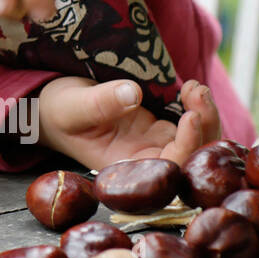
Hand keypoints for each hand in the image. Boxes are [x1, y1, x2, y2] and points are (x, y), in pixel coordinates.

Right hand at [35, 76, 222, 170]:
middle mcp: (145, 164)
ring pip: (199, 144)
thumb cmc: (56, 111)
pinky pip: (192, 127)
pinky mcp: (161, 131)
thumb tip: (132, 93)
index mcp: (124, 170)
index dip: (186, 146)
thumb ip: (99, 103)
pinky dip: (198, 109)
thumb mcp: (70, 106)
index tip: (189, 115)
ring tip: (194, 87)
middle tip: (197, 92)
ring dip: (206, 117)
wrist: (52, 105)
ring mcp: (156, 147)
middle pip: (194, 159)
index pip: (168, 170)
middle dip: (205, 127)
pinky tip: (190, 88)